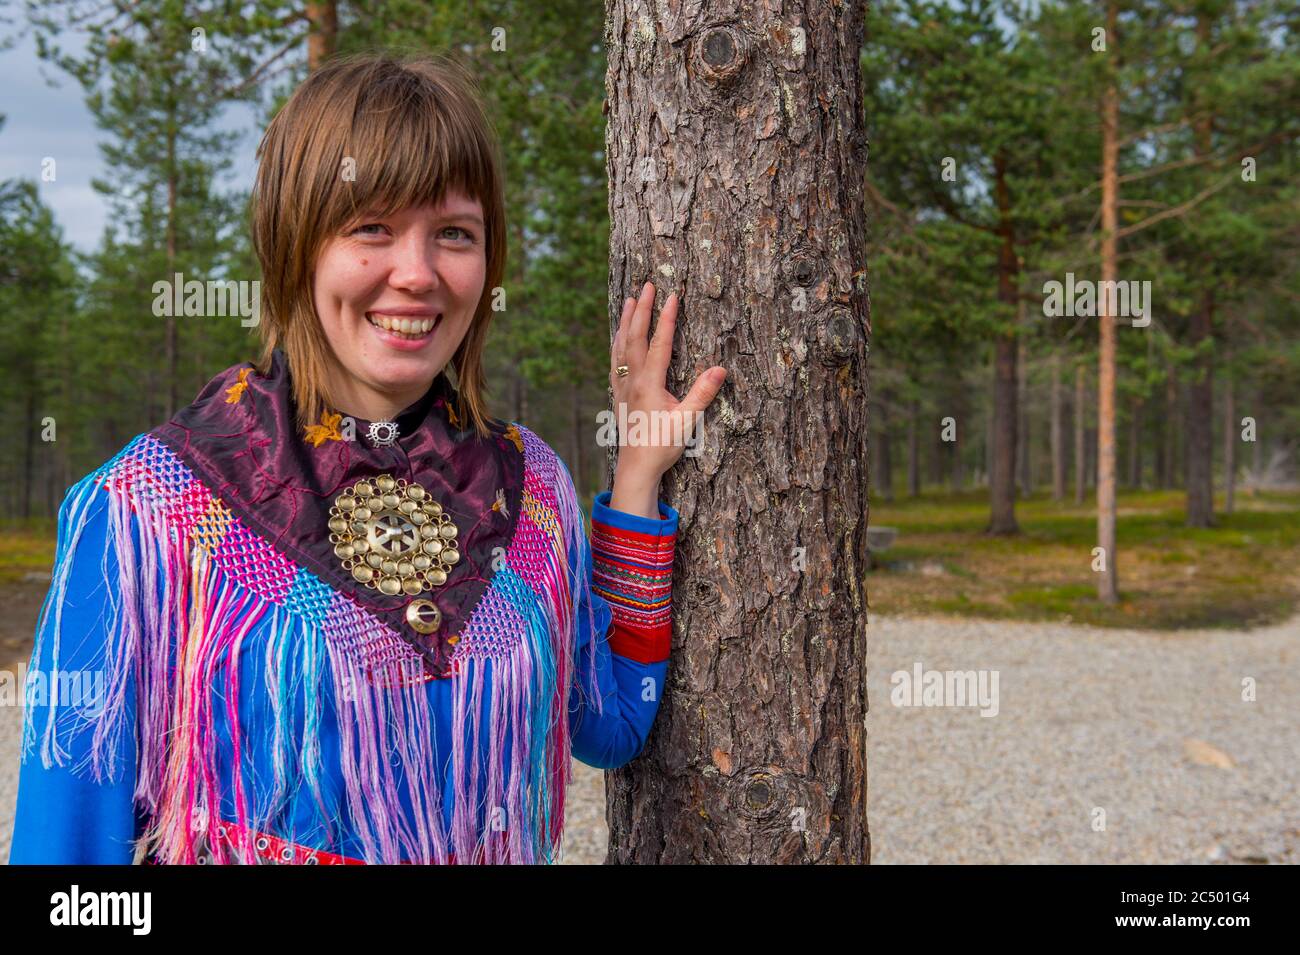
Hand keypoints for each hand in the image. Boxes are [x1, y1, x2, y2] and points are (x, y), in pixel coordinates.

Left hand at [609, 281, 726, 486]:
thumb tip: (720, 368)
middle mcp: (632, 381)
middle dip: (641, 309)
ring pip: (621, 346)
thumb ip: (702, 394)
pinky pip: (615, 360)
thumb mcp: (687, 422)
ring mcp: (623, 386)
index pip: (659, 343)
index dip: (666, 318)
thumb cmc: (662, 446)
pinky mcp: (619, 394)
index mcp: (649, 384)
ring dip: (626, 321)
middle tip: (646, 285)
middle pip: (635, 337)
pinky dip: (618, 342)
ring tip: (629, 300)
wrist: (636, 468)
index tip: (672, 295)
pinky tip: (619, 337)